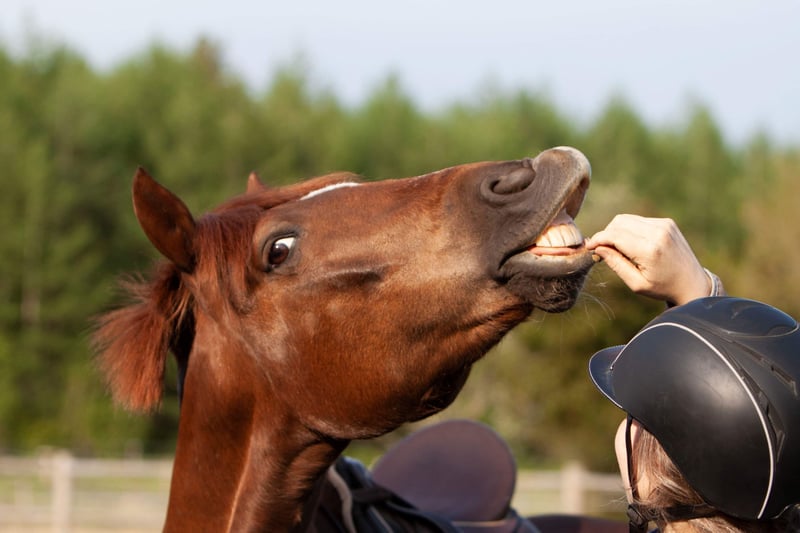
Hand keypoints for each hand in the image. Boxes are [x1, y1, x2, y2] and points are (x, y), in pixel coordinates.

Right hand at [586, 214, 710, 305]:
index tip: (589, 247)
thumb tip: (598, 247)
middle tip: (604, 250)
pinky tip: (633, 244)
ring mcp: (664, 225)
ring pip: (626, 219)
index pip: (614, 235)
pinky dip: (629, 230)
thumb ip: (616, 264)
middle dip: (606, 234)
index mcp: (650, 250)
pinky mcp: (667, 222)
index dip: (598, 239)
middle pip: (618, 223)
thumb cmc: (662, 287)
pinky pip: (638, 220)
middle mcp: (658, 232)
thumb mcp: (636, 283)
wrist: (692, 282)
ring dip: (617, 231)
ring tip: (618, 249)